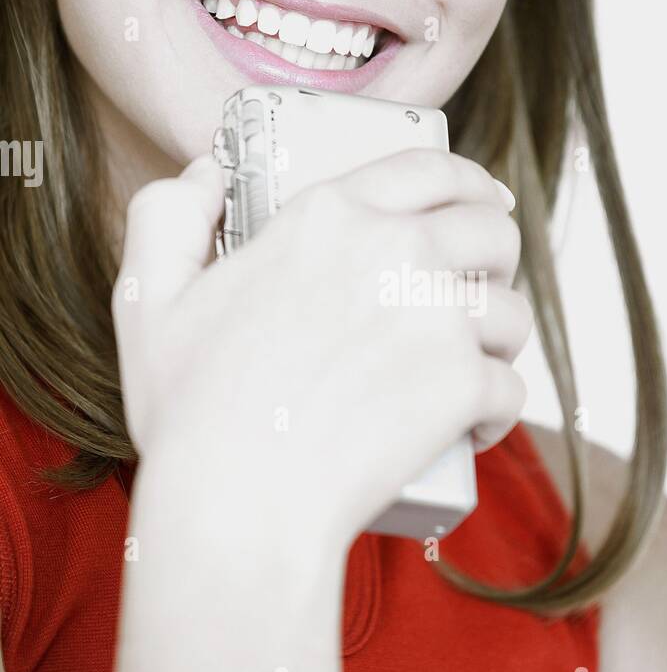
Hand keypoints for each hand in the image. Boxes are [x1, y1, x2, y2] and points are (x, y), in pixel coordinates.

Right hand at [111, 148, 532, 553]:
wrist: (238, 502)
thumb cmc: (193, 413)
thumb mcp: (149, 298)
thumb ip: (166, 216)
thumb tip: (207, 175)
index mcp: (329, 217)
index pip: (430, 169)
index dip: (470, 183)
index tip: (482, 204)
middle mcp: (395, 250)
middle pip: (492, 229)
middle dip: (496, 258)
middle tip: (477, 290)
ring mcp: (436, 317)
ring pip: (513, 311)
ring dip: (500, 340)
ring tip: (469, 368)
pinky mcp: (463, 383)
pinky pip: (512, 387)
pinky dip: (497, 412)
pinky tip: (469, 427)